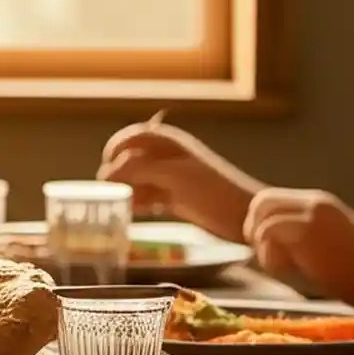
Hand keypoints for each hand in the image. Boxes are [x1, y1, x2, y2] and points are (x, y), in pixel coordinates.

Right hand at [97, 122, 264, 241]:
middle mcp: (167, 156)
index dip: (115, 151)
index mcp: (168, 142)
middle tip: (112, 193)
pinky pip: (147, 194)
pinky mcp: (175, 196)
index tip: (108, 174)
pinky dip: (139, 202)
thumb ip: (139, 169)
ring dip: (127, 190)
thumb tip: (108, 173)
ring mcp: (171, 176)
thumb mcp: (173, 176)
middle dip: (118, 174)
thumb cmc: (212, 192)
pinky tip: (138, 212)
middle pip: (130, 158)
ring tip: (126, 205)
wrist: (245, 217)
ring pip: (137, 178)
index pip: (130, 137)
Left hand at [243, 188, 353, 309]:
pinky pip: (268, 234)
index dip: (256, 222)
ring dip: (264, 248)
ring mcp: (313, 214)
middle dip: (253, 230)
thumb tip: (256, 234)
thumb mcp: (319, 242)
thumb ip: (293, 232)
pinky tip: (291, 269)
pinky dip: (271, 255)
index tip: (263, 245)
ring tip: (284, 266)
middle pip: (261, 203)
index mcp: (318, 203)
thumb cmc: (349, 272)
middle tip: (265, 255)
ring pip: (263, 220)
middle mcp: (315, 202)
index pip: (269, 199)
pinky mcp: (309, 229)